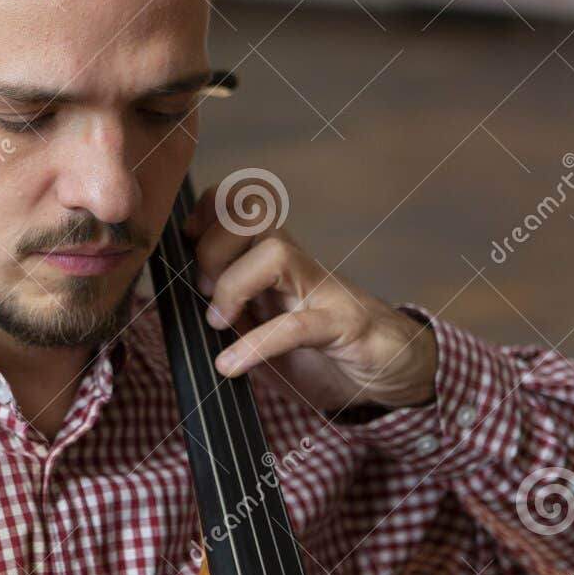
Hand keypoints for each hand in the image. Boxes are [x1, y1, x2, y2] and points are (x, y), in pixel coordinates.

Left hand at [182, 186, 436, 413]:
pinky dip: (257, 344)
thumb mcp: (263, 329)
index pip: (240, 202)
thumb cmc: (322, 350)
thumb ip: (229, 312)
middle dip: (212, 247)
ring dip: (233, 285)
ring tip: (219, 323)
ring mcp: (324, 292)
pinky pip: (297, 325)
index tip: (187, 248)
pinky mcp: (345, 327)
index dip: (207, 213)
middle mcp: (298, 266)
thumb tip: (179, 302)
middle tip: (204, 292)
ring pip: (275, 252)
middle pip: (253, 212)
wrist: (394, 373)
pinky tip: (231, 365)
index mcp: (275, 261)